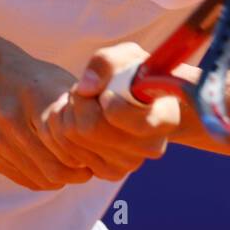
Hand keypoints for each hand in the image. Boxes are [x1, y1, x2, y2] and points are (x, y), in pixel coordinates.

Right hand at [0, 46, 97, 190]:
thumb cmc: (32, 79)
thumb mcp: (59, 82)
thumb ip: (82, 106)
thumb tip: (113, 134)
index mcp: (38, 97)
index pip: (72, 144)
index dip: (90, 155)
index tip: (101, 155)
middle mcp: (14, 119)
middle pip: (57, 166)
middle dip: (79, 173)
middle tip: (90, 169)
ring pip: (41, 177)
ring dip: (63, 179)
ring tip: (74, 170)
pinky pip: (23, 179)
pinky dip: (42, 179)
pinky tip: (52, 168)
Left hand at [43, 42, 180, 182]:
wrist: (144, 103)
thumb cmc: (137, 75)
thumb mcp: (128, 56)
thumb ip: (107, 62)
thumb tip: (85, 89)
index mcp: (164, 118)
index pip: (118, 115)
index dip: (103, 98)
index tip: (105, 90)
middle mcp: (151, 147)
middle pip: (89, 128)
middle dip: (78, 101)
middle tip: (86, 89)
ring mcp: (130, 164)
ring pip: (73, 139)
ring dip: (69, 113)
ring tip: (85, 102)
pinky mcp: (109, 173)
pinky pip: (67, 153)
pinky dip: (64, 132)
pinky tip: (79, 119)